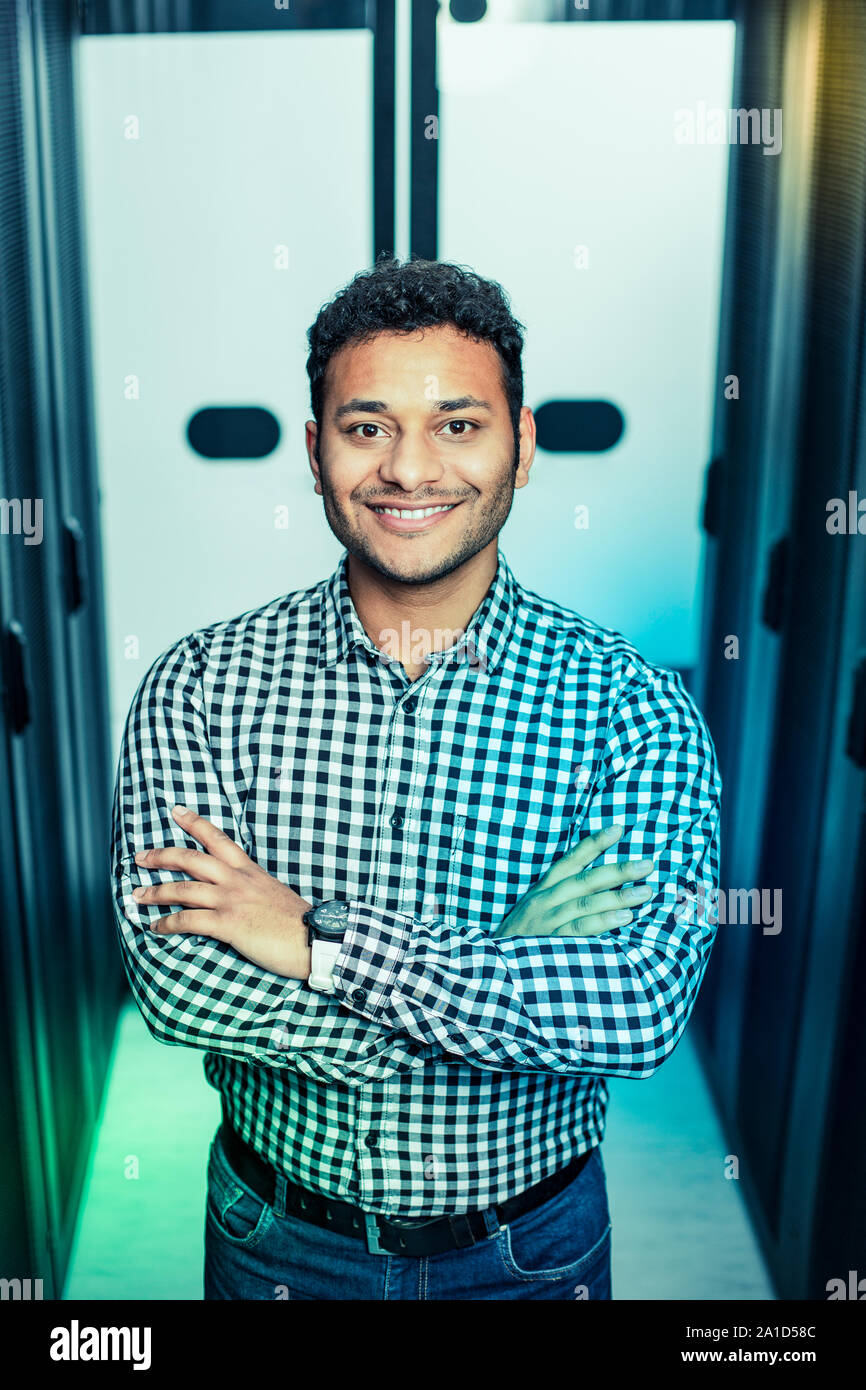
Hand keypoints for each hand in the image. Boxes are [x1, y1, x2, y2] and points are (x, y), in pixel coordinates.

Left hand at [131, 805, 313, 978]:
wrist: (314, 939)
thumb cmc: (296, 922)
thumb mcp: (272, 893)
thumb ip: (252, 889)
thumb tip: (237, 895)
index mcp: (249, 870)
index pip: (218, 838)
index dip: (195, 823)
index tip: (176, 811)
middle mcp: (237, 880)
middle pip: (191, 859)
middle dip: (162, 855)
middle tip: (140, 856)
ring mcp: (231, 901)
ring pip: (184, 888)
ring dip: (156, 891)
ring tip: (137, 895)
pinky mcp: (229, 924)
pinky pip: (189, 920)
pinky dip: (167, 923)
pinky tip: (155, 927)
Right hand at [493, 823, 654, 938]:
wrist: (491, 966)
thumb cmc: (519, 937)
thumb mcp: (533, 909)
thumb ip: (558, 896)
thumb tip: (598, 887)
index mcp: (542, 889)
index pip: (571, 860)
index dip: (594, 843)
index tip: (619, 828)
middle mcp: (545, 900)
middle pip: (586, 880)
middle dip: (619, 870)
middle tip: (648, 865)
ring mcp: (547, 922)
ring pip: (586, 903)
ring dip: (618, 897)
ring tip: (645, 892)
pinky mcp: (549, 944)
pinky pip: (580, 930)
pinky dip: (603, 922)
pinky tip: (625, 918)